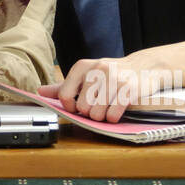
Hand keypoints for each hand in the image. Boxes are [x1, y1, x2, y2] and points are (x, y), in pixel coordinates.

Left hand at [41, 58, 166, 122]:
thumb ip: (64, 85)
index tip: (78, 106)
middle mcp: (97, 70)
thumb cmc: (111, 74)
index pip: (65, 95)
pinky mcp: (130, 89)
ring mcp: (114, 79)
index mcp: (82, 66)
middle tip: (98, 106)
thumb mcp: (87, 75)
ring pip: (97, 114)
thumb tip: (40, 92)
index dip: (70, 107)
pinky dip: (114, 118)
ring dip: (102, 117)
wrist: (144, 66)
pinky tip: (117, 111)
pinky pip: (113, 115)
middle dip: (89, 113)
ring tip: (108, 108)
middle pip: (82, 108)